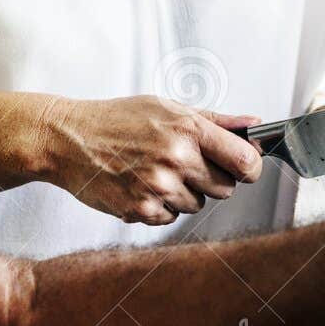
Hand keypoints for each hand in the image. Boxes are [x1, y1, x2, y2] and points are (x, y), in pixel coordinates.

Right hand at [30, 96, 262, 224]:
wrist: (68, 139)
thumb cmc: (119, 119)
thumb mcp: (168, 107)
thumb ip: (216, 121)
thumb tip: (255, 126)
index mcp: (188, 130)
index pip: (245, 162)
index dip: (251, 167)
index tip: (245, 168)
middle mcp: (176, 159)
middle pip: (226, 189)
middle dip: (213, 179)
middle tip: (188, 164)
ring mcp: (158, 188)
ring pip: (197, 205)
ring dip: (184, 192)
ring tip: (155, 170)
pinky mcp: (140, 210)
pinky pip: (170, 217)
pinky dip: (160, 206)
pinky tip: (140, 184)